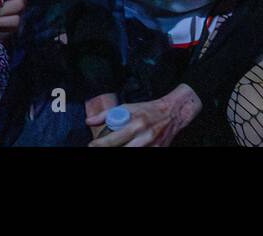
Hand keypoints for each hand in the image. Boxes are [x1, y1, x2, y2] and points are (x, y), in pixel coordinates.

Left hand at [87, 84, 202, 146]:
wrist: (173, 113)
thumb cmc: (148, 110)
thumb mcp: (128, 107)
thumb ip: (106, 114)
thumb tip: (89, 121)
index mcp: (137, 123)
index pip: (115, 138)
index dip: (101, 144)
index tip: (92, 145)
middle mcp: (145, 137)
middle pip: (124, 150)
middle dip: (109, 150)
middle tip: (99, 149)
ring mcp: (153, 146)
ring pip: (133, 152)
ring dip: (122, 150)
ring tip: (115, 148)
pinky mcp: (158, 151)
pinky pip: (143, 154)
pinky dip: (132, 151)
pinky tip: (129, 147)